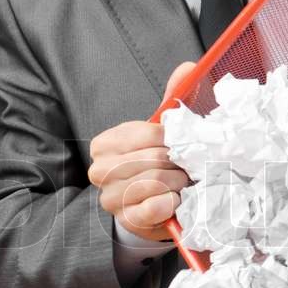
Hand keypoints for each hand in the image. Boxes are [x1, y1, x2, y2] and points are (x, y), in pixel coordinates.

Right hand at [88, 61, 197, 242]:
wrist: (152, 205)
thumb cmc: (155, 164)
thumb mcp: (160, 132)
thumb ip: (172, 99)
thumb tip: (188, 67)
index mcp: (104, 144)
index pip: (146, 134)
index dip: (171, 140)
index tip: (181, 144)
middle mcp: (100, 170)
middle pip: (151, 159)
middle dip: (176, 162)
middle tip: (187, 165)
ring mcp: (111, 198)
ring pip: (153, 182)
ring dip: (177, 182)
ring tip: (183, 181)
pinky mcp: (126, 220)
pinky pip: (154, 207)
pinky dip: (172, 202)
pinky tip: (176, 199)